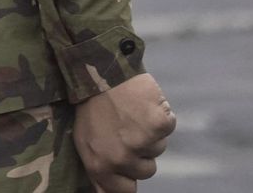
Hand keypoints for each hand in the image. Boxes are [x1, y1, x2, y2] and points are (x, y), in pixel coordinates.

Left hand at [74, 73, 174, 192]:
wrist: (101, 72)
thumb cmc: (91, 107)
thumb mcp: (84, 142)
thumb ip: (98, 173)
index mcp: (100, 165)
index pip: (126, 191)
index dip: (128, 177)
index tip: (125, 162)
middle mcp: (122, 158)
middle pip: (146, 171)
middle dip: (139, 153)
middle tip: (124, 129)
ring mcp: (142, 142)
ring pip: (158, 150)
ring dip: (149, 134)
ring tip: (131, 114)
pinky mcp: (160, 125)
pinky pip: (169, 128)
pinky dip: (161, 117)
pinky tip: (144, 105)